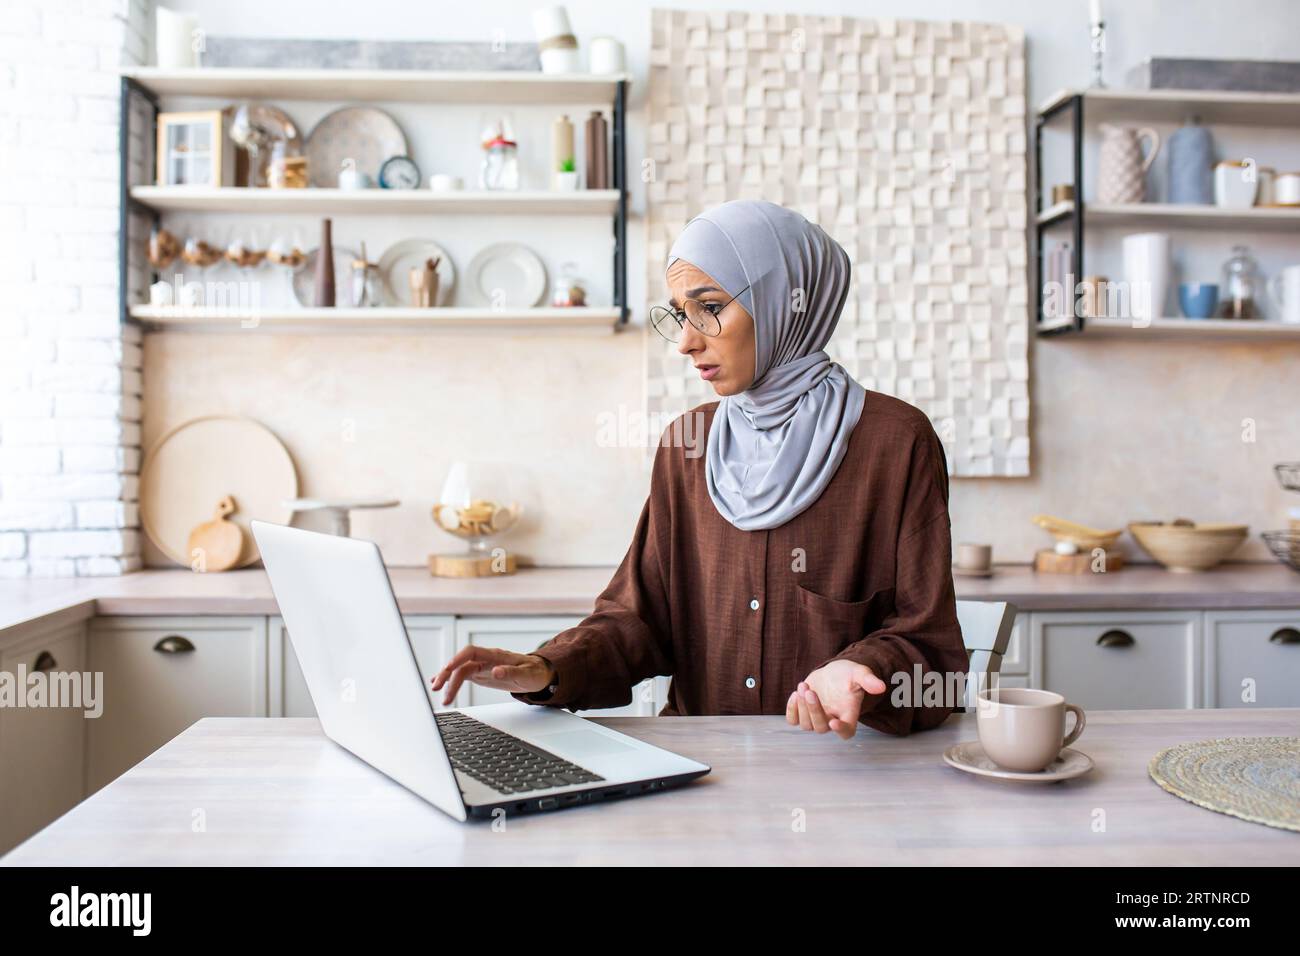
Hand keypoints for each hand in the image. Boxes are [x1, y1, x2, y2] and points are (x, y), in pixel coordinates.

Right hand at [430, 647, 555, 705]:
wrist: (538, 673)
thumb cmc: (534, 672)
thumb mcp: (527, 675)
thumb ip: (511, 672)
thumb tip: (496, 671)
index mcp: (495, 655)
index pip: (471, 652)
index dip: (458, 658)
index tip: (447, 668)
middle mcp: (485, 659)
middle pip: (461, 663)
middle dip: (447, 674)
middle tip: (438, 689)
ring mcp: (482, 666)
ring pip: (459, 671)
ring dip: (448, 682)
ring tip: (441, 696)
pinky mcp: (481, 674)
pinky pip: (462, 676)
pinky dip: (450, 680)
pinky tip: (440, 685)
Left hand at [786, 659, 886, 739]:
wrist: (833, 673)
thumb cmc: (848, 675)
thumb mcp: (859, 673)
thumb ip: (868, 680)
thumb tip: (881, 686)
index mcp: (848, 715)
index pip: (847, 732)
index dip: (840, 730)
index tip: (834, 721)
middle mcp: (832, 720)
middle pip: (821, 728)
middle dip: (814, 710)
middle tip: (810, 692)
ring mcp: (816, 718)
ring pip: (806, 725)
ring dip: (802, 707)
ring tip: (803, 686)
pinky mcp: (803, 712)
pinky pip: (793, 720)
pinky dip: (791, 710)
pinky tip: (795, 693)